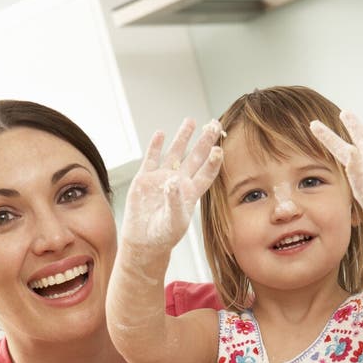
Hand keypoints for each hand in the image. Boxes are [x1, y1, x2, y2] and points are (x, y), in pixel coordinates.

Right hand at [121, 118, 222, 257]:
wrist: (143, 241)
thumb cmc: (163, 236)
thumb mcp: (173, 221)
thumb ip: (175, 201)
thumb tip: (172, 180)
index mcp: (191, 194)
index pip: (206, 174)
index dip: (213, 162)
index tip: (219, 149)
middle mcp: (179, 182)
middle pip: (195, 157)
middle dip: (205, 141)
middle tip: (214, 124)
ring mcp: (162, 178)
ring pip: (175, 153)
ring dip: (183, 137)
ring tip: (191, 121)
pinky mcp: (145, 179)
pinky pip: (152, 158)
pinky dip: (155, 146)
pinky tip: (161, 134)